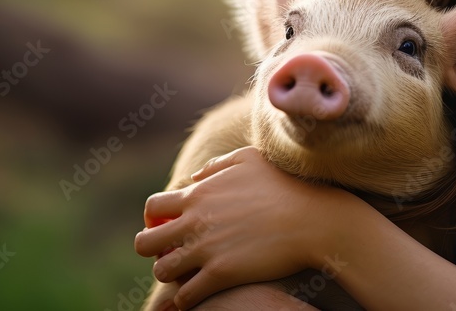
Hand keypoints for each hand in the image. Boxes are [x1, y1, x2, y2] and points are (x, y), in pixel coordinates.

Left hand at [133, 146, 336, 309]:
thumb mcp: (250, 159)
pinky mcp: (220, 274)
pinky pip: (185, 295)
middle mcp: (195, 221)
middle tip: (171, 253)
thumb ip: (217, 165)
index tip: (166, 227)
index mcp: (198, 194)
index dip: (153, 219)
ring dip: (170, 275)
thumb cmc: (285, 185)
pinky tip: (198, 294)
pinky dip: (186, 298)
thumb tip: (195, 178)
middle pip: (144, 242)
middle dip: (152, 250)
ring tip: (187, 274)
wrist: (311, 218)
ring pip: (161, 271)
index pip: (152, 207)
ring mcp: (206, 249)